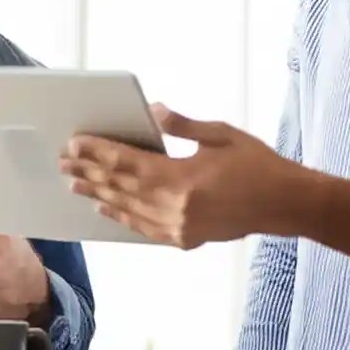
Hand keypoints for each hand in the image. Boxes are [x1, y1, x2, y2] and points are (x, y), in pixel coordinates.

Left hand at [59, 103, 309, 249]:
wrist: (284, 204)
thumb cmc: (257, 164)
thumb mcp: (221, 134)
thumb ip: (182, 125)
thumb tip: (153, 111)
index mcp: (183, 179)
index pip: (128, 163)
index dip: (99, 152)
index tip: (76, 142)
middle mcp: (176, 208)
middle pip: (122, 187)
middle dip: (91, 172)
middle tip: (64, 161)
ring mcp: (179, 227)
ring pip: (128, 209)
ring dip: (99, 194)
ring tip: (75, 184)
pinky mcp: (185, 238)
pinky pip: (144, 227)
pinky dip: (122, 216)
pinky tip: (106, 206)